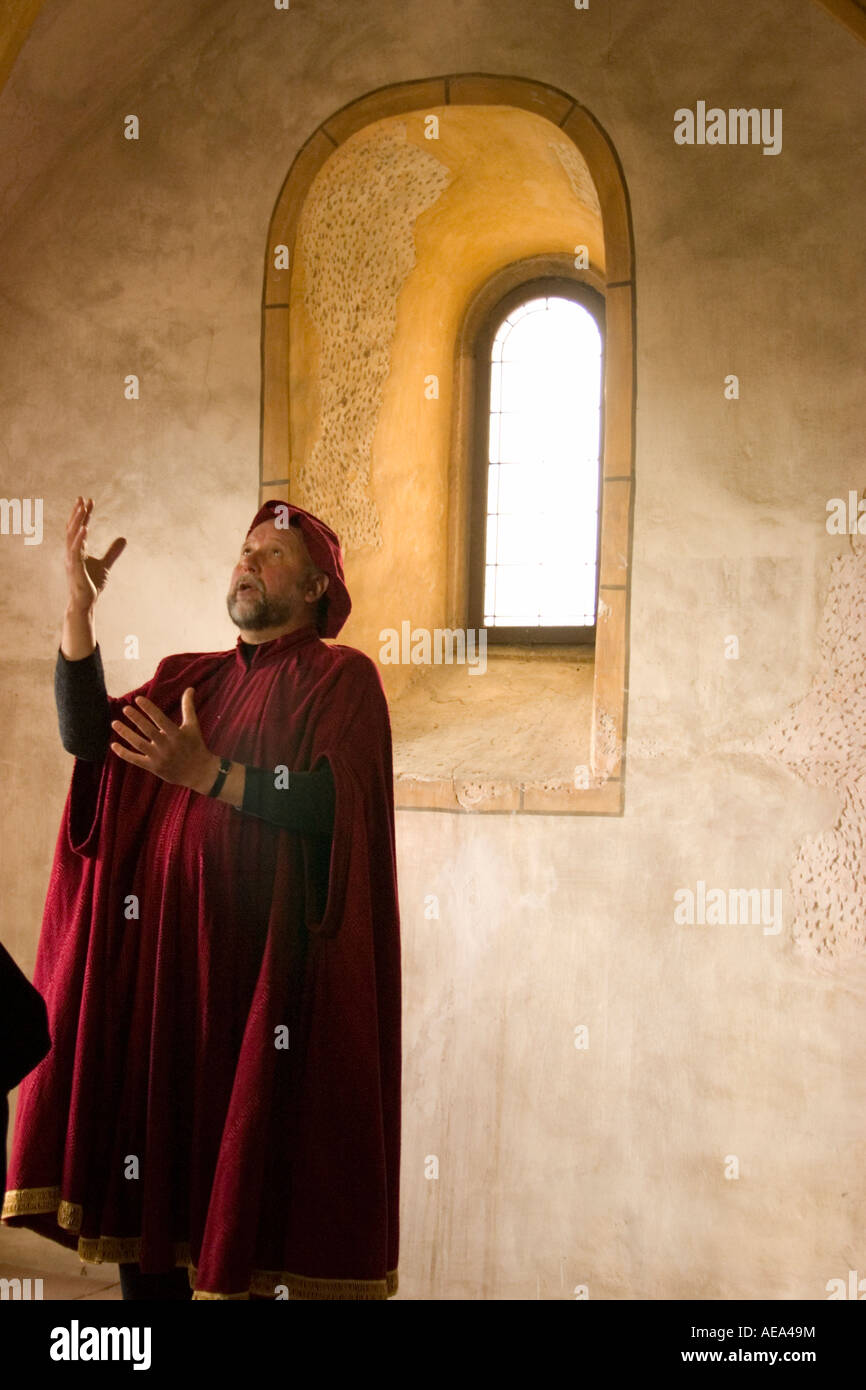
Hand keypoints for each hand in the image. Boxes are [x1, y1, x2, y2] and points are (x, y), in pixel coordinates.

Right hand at [66, 496, 126, 611]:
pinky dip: (80, 539)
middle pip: (73, 528)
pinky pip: (76, 551)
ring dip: (77, 521)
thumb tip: (124, 538)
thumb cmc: (91, 584)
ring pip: (72, 537)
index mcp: (76, 550)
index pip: (78, 528)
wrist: (85, 603)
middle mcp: (71, 553)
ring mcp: (71, 560)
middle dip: (78, 513)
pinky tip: (85, 528)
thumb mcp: (105, 565)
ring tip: (83, 508)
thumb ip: (113, 551)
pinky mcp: (75, 569)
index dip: (83, 515)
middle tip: (83, 498)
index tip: (87, 500)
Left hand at [109, 688, 220, 792]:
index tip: (138, 699)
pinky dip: (124, 753)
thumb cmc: (196, 745)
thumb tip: (190, 688)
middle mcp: (167, 745)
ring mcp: (159, 757)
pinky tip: (113, 745)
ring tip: (114, 723)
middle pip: (148, 730)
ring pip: (138, 744)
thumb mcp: (193, 726)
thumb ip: (188, 707)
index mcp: (177, 734)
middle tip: (125, 709)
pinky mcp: (153, 767)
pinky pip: (135, 759)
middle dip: (136, 719)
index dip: (149, 709)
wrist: (198, 772)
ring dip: (125, 733)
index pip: (160, 719)